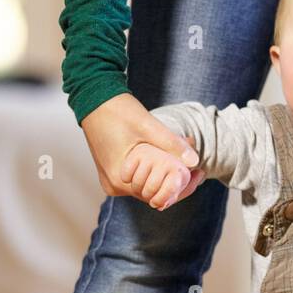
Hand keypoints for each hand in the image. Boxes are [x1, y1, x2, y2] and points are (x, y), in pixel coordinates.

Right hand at [80, 92, 203, 205]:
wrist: (93, 97)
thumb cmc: (117, 110)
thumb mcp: (148, 126)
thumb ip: (171, 144)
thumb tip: (195, 161)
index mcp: (120, 181)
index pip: (158, 195)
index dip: (182, 187)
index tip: (199, 174)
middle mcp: (114, 186)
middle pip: (153, 192)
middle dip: (175, 180)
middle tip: (196, 167)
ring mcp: (111, 180)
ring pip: (146, 185)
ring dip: (164, 175)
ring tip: (185, 161)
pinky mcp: (111, 172)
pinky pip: (137, 179)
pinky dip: (152, 171)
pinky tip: (167, 160)